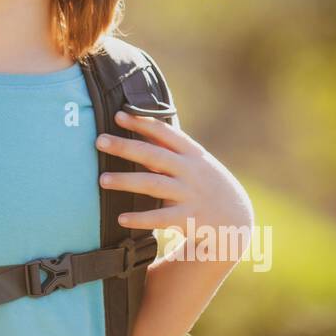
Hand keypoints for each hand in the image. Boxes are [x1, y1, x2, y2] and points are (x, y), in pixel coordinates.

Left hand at [96, 111, 252, 240]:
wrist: (237, 220)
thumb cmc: (207, 185)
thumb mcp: (196, 163)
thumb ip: (171, 148)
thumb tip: (140, 126)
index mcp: (192, 154)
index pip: (165, 133)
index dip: (142, 122)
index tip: (118, 114)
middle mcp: (191, 172)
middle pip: (154, 155)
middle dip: (126, 146)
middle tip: (99, 141)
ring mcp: (190, 195)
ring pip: (153, 184)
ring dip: (126, 181)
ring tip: (102, 179)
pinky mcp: (189, 219)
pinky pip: (161, 218)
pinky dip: (140, 218)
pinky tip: (120, 218)